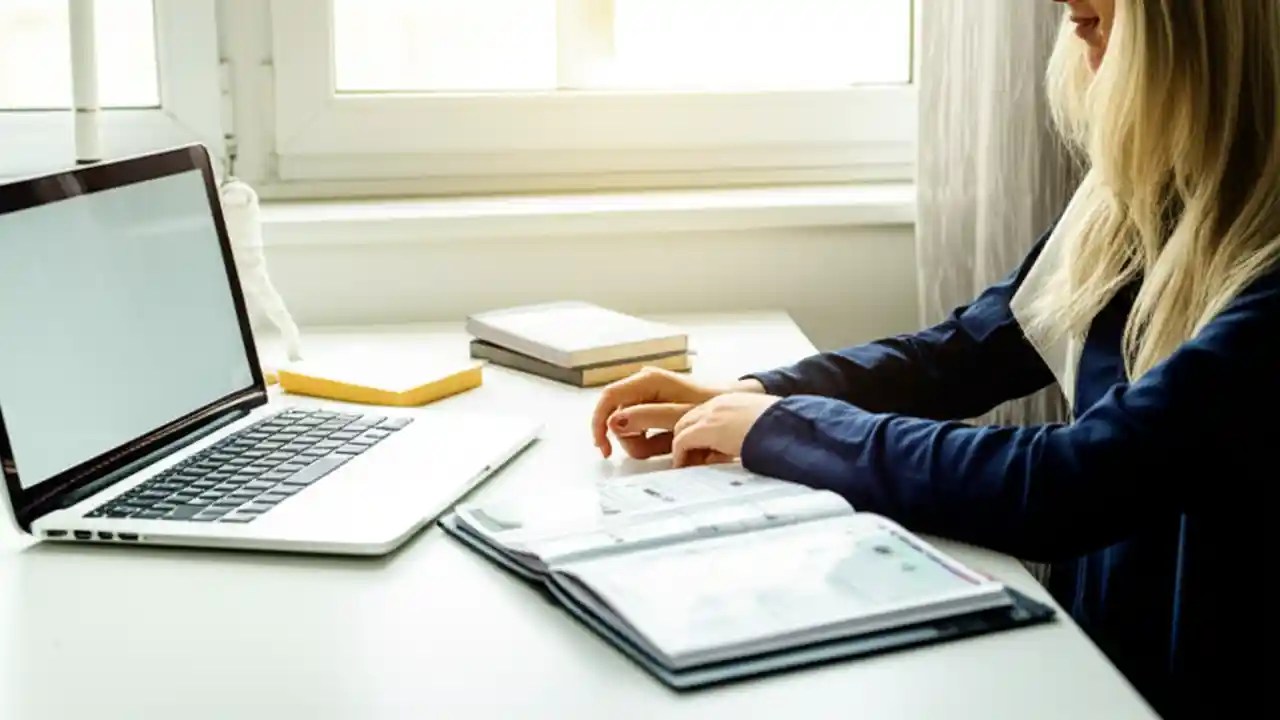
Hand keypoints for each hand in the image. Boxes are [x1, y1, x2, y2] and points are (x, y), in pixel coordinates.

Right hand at [591, 367, 763, 458]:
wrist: (735, 405)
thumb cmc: (712, 406)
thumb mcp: (680, 416)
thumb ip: (647, 418)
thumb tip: (615, 421)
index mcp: (647, 380)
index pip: (608, 398)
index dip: (599, 423)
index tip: (604, 449)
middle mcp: (643, 385)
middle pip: (617, 417)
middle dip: (631, 439)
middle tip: (654, 450)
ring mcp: (648, 397)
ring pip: (628, 428)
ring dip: (643, 443)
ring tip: (669, 445)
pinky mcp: (654, 409)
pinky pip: (641, 430)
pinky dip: (651, 442)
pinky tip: (667, 443)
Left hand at [671, 393, 780, 467]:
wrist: (787, 426)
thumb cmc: (784, 429)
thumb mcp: (764, 427)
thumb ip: (747, 433)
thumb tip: (740, 449)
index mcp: (734, 400)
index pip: (706, 414)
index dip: (703, 435)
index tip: (708, 453)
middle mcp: (719, 403)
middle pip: (689, 419)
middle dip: (688, 440)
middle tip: (694, 461)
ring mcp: (711, 413)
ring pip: (682, 429)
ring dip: (684, 449)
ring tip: (689, 467)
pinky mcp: (705, 428)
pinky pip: (682, 442)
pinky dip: (680, 456)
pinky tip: (684, 468)